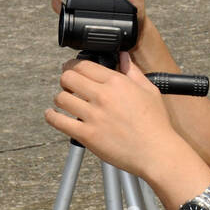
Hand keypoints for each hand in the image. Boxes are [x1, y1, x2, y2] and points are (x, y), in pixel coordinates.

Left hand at [44, 52, 174, 178]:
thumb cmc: (156, 125)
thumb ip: (133, 72)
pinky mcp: (87, 135)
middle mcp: (102, 96)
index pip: (84, 65)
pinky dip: (52, 116)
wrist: (157, 153)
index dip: (74, 65)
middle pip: (68, 77)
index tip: (73, 69)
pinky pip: (59, 121)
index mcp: (116, 82)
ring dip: (60, 98)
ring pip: (61, 97)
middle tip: (67, 84)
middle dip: (65, 79)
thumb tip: (124, 57)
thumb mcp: (149, 91)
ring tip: (64, 102)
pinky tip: (52, 114)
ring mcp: (93, 116)